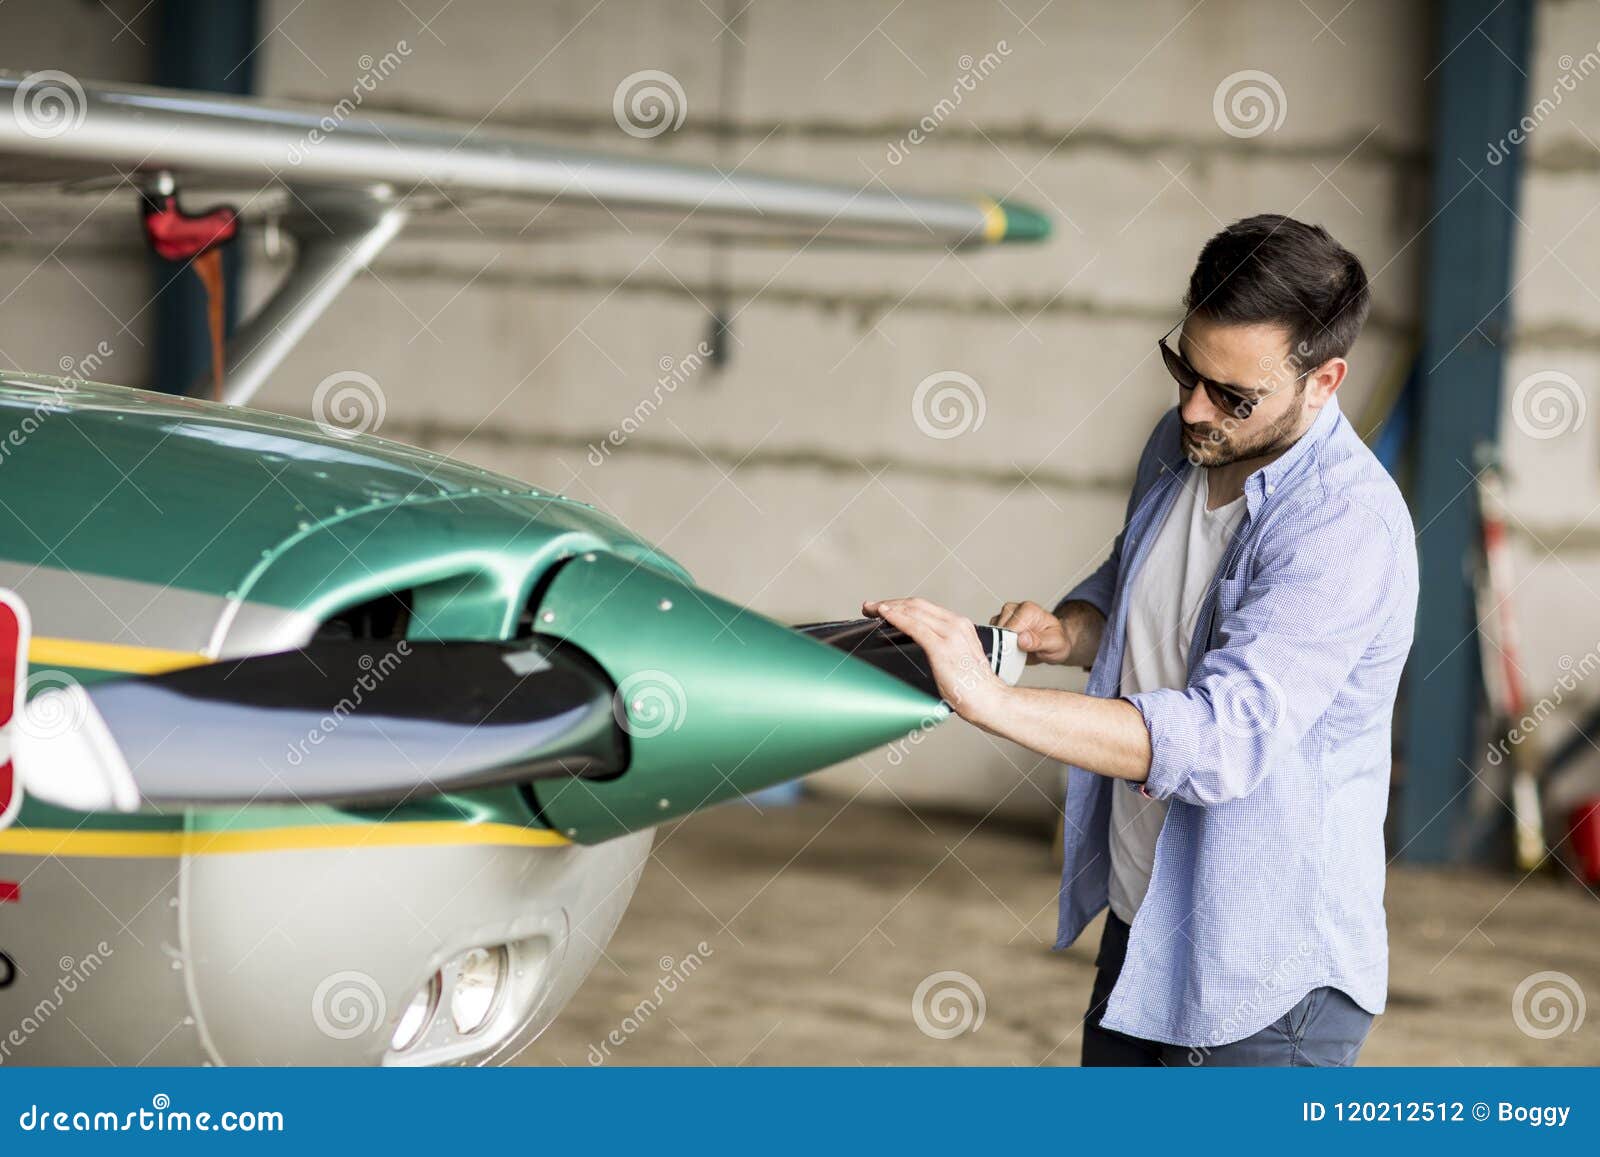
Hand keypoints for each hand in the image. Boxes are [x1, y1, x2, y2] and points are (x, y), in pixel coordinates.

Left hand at [861, 597, 1006, 723]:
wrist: (992, 701)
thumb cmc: (974, 688)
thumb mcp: (958, 659)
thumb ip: (943, 649)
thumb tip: (921, 651)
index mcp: (960, 626)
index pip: (925, 607)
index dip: (901, 604)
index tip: (883, 607)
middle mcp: (956, 625)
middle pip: (916, 605)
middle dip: (890, 603)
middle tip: (870, 606)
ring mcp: (950, 634)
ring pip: (913, 611)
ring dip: (889, 608)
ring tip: (871, 610)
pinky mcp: (942, 648)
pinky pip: (914, 627)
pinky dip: (897, 618)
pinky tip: (885, 615)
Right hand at [990, 600, 1070, 664]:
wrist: (1053, 644)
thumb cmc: (1055, 641)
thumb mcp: (1054, 644)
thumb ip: (1039, 642)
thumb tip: (1022, 640)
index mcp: (1028, 609)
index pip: (1011, 627)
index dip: (1013, 643)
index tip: (1020, 650)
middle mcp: (1014, 609)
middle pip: (999, 630)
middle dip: (1006, 644)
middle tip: (1020, 651)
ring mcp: (1005, 616)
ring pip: (992, 633)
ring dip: (1002, 645)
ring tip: (1018, 649)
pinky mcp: (998, 624)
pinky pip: (990, 636)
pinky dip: (997, 645)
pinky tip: (1010, 648)